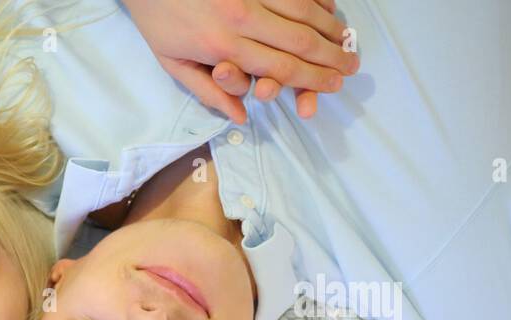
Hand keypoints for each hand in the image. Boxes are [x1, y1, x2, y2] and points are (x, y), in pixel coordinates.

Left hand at [124, 0, 357, 123]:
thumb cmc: (158, 21)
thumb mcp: (172, 64)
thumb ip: (208, 92)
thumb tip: (242, 117)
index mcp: (222, 47)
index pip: (279, 69)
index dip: (311, 80)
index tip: (333, 86)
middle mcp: (240, 17)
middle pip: (299, 41)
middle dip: (330, 57)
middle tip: (352, 67)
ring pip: (302, 10)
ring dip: (329, 28)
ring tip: (348, 41)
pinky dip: (316, 0)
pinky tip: (331, 10)